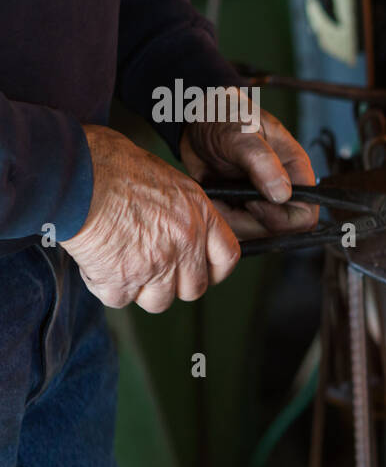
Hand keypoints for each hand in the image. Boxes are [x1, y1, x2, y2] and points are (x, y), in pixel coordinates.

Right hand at [62, 125, 240, 311]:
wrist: (77, 175)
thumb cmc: (112, 165)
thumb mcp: (166, 179)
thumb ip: (180, 210)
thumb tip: (178, 225)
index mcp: (199, 215)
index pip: (226, 257)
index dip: (214, 271)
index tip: (203, 273)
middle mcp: (185, 243)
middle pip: (193, 289)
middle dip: (173, 285)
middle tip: (151, 270)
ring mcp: (156, 265)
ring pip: (158, 301)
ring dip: (139, 289)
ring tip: (120, 264)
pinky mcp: (122, 279)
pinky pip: (118, 299)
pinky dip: (104, 286)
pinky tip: (95, 264)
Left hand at [179, 100, 317, 239]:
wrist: (195, 118)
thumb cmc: (223, 116)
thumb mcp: (240, 132)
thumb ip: (262, 161)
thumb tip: (283, 195)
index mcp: (295, 172)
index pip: (305, 215)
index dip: (281, 219)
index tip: (251, 201)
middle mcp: (284, 190)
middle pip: (280, 231)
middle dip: (249, 221)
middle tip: (224, 198)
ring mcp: (263, 202)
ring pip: (256, 233)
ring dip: (231, 220)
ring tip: (215, 195)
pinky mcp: (242, 208)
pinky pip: (237, 229)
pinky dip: (221, 218)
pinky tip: (212, 198)